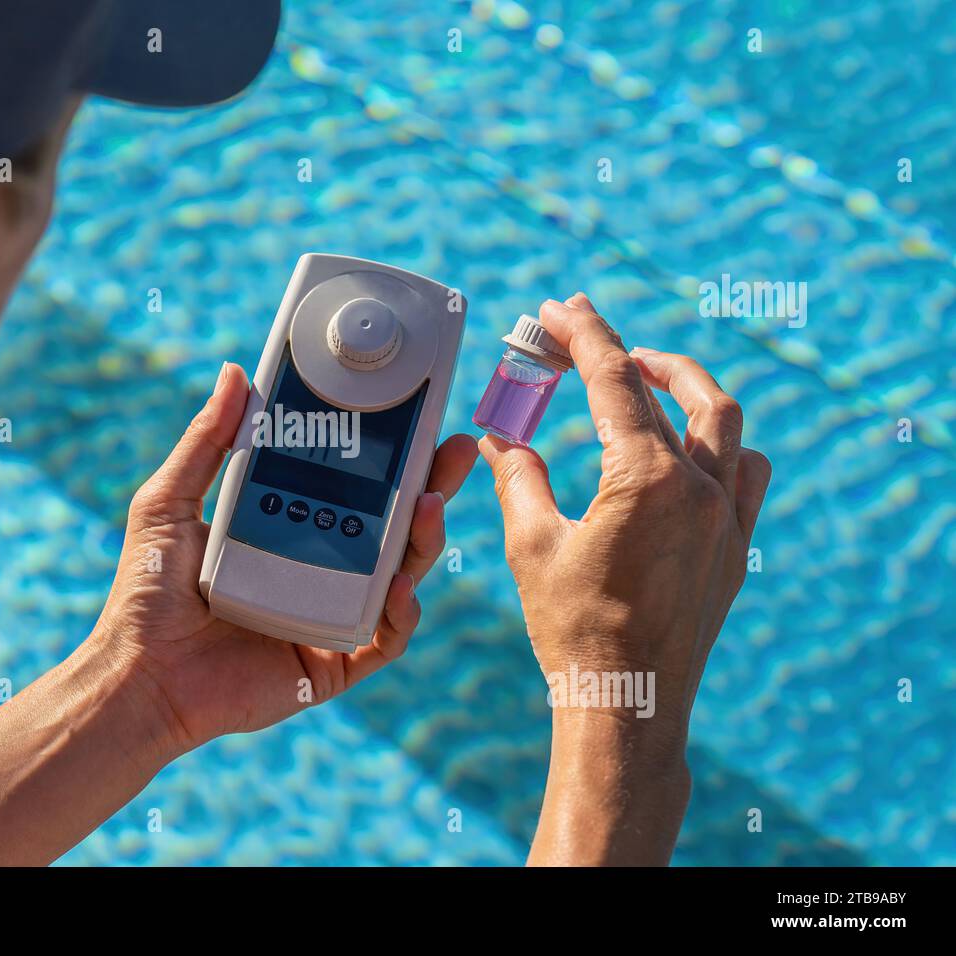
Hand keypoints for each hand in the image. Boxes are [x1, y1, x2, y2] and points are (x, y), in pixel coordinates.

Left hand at [94, 361, 477, 756]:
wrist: (140, 673)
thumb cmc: (147, 591)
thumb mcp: (171, 501)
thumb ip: (206, 440)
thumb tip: (235, 374)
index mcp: (286, 527)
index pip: (349, 485)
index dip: (386, 454)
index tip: (412, 416)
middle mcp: (315, 568)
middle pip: (390, 525)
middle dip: (430, 487)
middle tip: (454, 449)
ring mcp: (328, 615)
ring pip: (399, 575)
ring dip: (424, 541)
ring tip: (431, 505)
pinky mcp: (332, 663)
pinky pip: (384, 639)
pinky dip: (400, 614)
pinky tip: (399, 586)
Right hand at [479, 293, 770, 864]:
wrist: (626, 703)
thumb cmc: (573, 627)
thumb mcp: (531, 544)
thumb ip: (518, 477)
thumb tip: (499, 439)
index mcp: (644, 478)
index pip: (613, 381)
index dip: (584, 335)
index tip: (561, 307)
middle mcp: (700, 489)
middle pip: (688, 390)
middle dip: (644, 357)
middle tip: (601, 348)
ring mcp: (728, 520)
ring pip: (730, 428)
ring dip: (691, 395)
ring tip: (650, 389)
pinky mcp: (735, 551)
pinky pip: (748, 477)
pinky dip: (722, 449)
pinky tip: (688, 456)